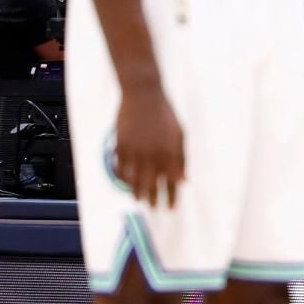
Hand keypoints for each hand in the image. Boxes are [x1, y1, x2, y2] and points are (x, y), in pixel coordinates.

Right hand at [112, 90, 184, 207]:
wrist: (144, 95)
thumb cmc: (165, 114)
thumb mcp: (180, 134)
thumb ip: (181, 158)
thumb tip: (183, 180)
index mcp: (169, 152)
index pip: (171, 182)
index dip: (171, 197)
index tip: (171, 208)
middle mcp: (152, 155)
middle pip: (152, 185)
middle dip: (154, 199)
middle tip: (154, 208)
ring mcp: (135, 151)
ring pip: (135, 180)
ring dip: (137, 192)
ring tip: (139, 200)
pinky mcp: (121, 146)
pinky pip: (120, 169)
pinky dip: (123, 178)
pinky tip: (125, 183)